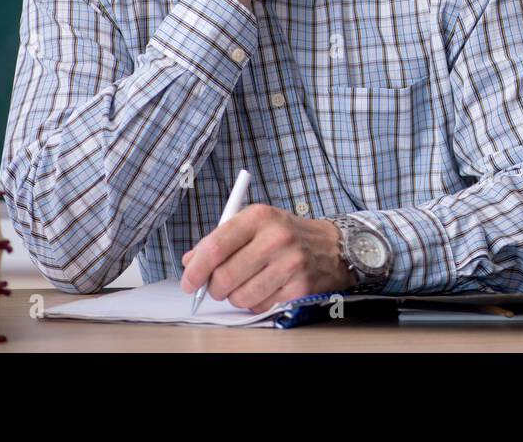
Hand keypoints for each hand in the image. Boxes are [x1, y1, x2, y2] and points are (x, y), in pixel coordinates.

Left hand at [179, 205, 354, 311]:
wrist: (334, 246)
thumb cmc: (288, 234)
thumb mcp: (256, 225)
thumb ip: (221, 240)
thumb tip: (190, 262)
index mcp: (259, 217)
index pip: (215, 247)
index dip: (196, 269)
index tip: (188, 281)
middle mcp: (275, 238)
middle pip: (224, 277)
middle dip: (214, 288)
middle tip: (217, 286)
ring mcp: (290, 263)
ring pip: (240, 297)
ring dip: (236, 297)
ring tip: (247, 284)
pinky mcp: (299, 287)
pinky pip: (260, 306)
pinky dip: (256, 303)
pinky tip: (267, 288)